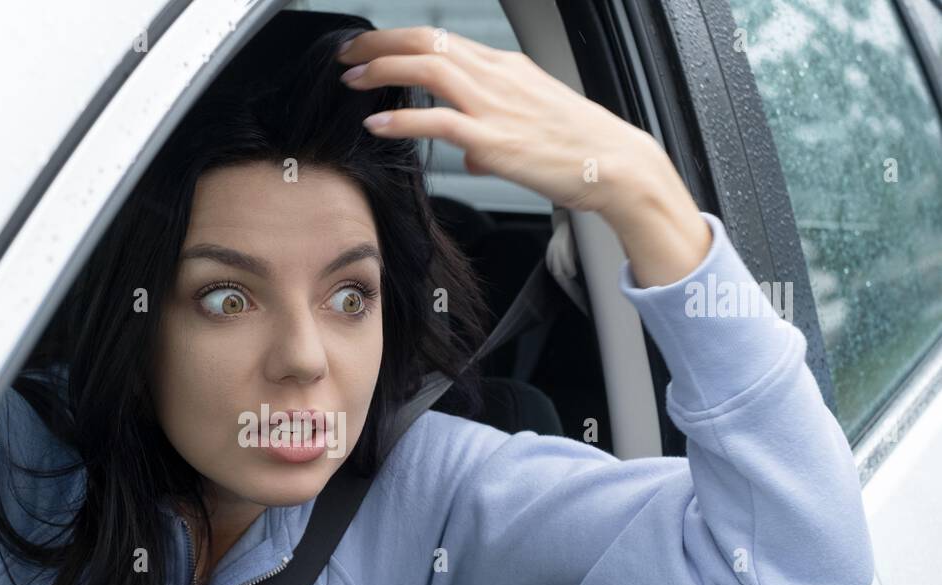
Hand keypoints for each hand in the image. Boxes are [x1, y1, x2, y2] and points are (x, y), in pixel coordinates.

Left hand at [336, 27, 711, 286]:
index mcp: (505, 68)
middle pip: (427, 42)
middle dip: (379, 44)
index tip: (368, 49)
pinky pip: (438, 122)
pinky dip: (402, 119)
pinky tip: (377, 123)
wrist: (617, 165)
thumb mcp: (528, 131)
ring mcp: (495, 107)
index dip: (397, 40)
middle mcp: (497, 77)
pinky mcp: (495, 141)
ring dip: (382, 70)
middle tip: (346, 54)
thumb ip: (489, 137)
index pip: (441, 40)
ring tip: (352, 80)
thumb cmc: (578, 149)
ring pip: (429, 68)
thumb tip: (465, 155)